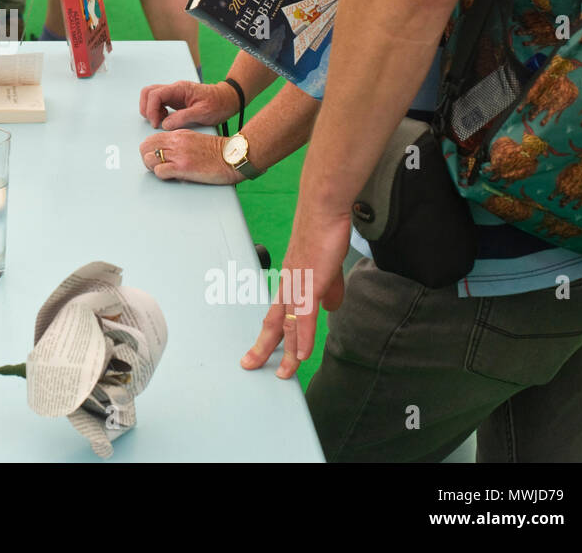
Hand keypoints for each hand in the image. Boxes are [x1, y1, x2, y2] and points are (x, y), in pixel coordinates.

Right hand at [139, 79, 239, 129]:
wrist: (228, 99)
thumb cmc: (219, 104)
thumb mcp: (203, 113)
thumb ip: (183, 118)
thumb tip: (165, 124)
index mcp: (180, 89)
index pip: (155, 94)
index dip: (151, 109)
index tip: (156, 123)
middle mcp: (175, 89)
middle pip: (148, 92)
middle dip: (146, 108)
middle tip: (154, 122)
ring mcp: (174, 94)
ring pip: (152, 97)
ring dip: (150, 110)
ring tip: (160, 122)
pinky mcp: (175, 100)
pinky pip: (159, 103)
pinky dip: (156, 111)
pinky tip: (165, 120)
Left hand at [140, 130, 240, 183]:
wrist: (234, 157)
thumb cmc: (218, 152)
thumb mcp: (194, 140)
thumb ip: (179, 143)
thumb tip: (166, 152)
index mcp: (178, 135)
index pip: (150, 139)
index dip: (149, 151)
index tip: (156, 158)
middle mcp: (176, 142)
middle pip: (145, 148)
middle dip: (147, 159)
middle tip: (157, 166)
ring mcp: (179, 154)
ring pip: (149, 159)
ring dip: (153, 168)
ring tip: (165, 172)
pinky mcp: (183, 167)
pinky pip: (160, 171)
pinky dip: (162, 176)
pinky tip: (172, 176)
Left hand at [240, 201, 349, 378]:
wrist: (323, 209)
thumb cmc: (324, 232)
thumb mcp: (328, 268)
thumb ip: (330, 289)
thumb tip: (331, 308)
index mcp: (290, 281)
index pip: (277, 313)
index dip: (271, 333)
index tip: (263, 349)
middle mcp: (288, 285)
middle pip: (273, 322)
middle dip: (263, 347)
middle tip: (250, 366)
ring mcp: (298, 286)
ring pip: (288, 325)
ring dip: (287, 352)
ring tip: (283, 373)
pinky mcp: (311, 284)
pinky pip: (305, 317)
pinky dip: (303, 338)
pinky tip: (301, 355)